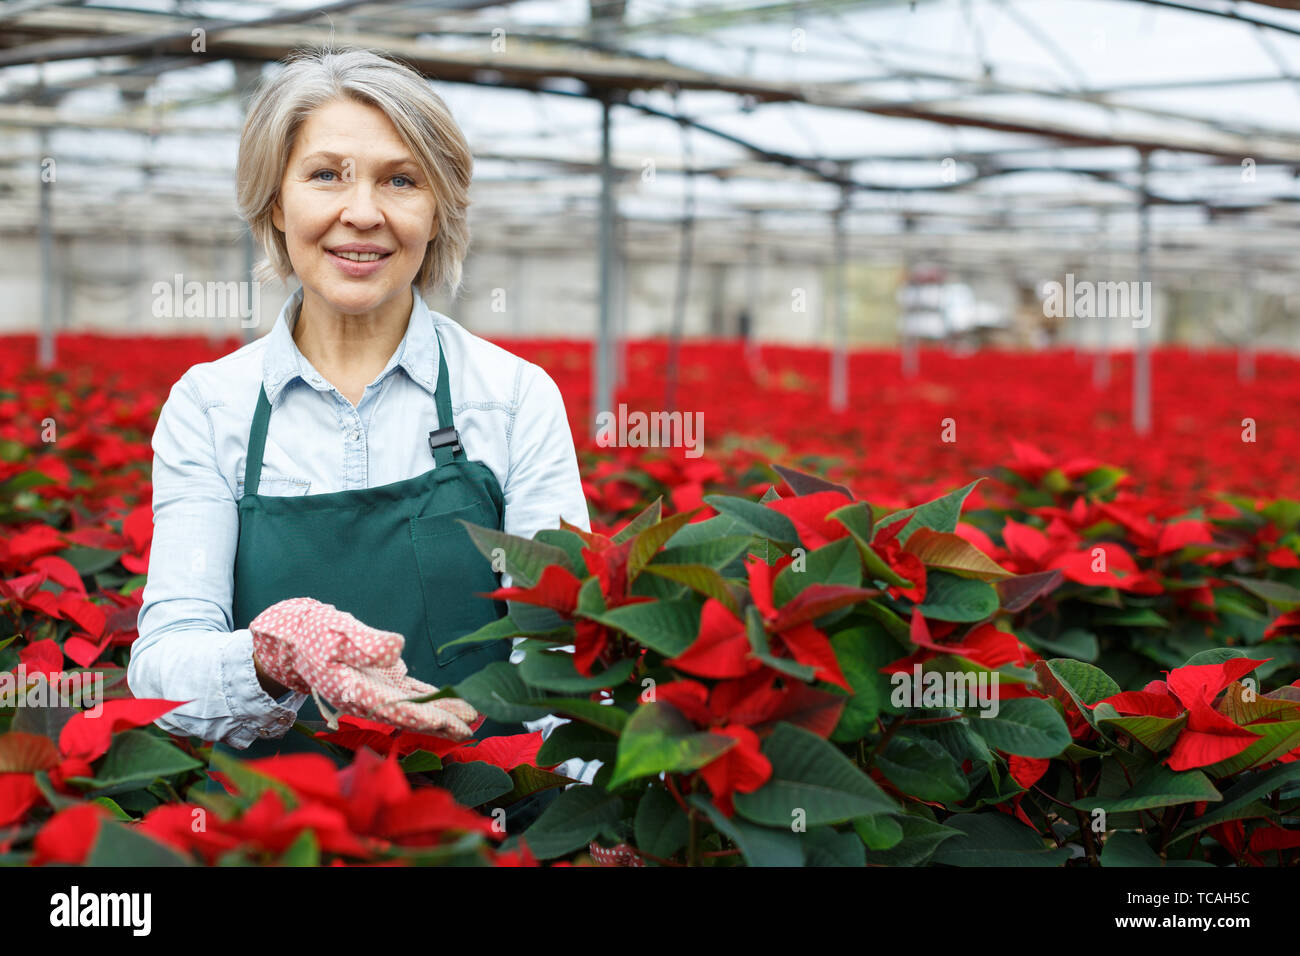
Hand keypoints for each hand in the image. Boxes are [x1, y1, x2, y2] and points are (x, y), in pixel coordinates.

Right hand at [249, 597, 480, 737]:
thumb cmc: (310, 634)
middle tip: (471, 729)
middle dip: (441, 722)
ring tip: (471, 715)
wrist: (293, 638)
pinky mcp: (381, 680)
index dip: (426, 718)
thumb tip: (398, 650)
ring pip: (413, 705)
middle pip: (410, 714)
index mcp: (354, 692)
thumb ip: (366, 644)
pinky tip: (451, 701)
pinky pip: (409, 693)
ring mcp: (376, 690)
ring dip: (441, 711)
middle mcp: (367, 698)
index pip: (397, 710)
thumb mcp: (334, 633)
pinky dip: (430, 697)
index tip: (451, 724)